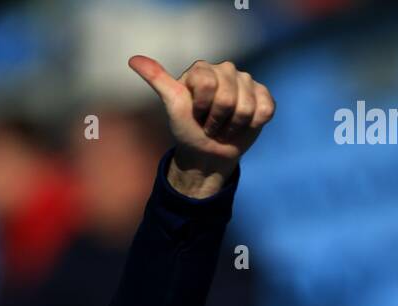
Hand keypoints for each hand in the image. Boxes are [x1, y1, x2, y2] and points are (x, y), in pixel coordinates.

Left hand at [128, 55, 274, 194]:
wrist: (208, 154)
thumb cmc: (188, 130)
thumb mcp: (172, 106)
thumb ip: (157, 80)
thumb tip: (132, 60)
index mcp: (203, 68)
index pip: (208, 84)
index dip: (201, 109)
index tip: (195, 116)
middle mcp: (226, 69)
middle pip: (228, 97)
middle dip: (217, 121)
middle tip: (209, 126)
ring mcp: (247, 82)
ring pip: (246, 107)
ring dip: (233, 127)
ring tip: (224, 128)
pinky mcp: (263, 97)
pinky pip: (265, 110)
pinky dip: (252, 125)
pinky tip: (242, 126)